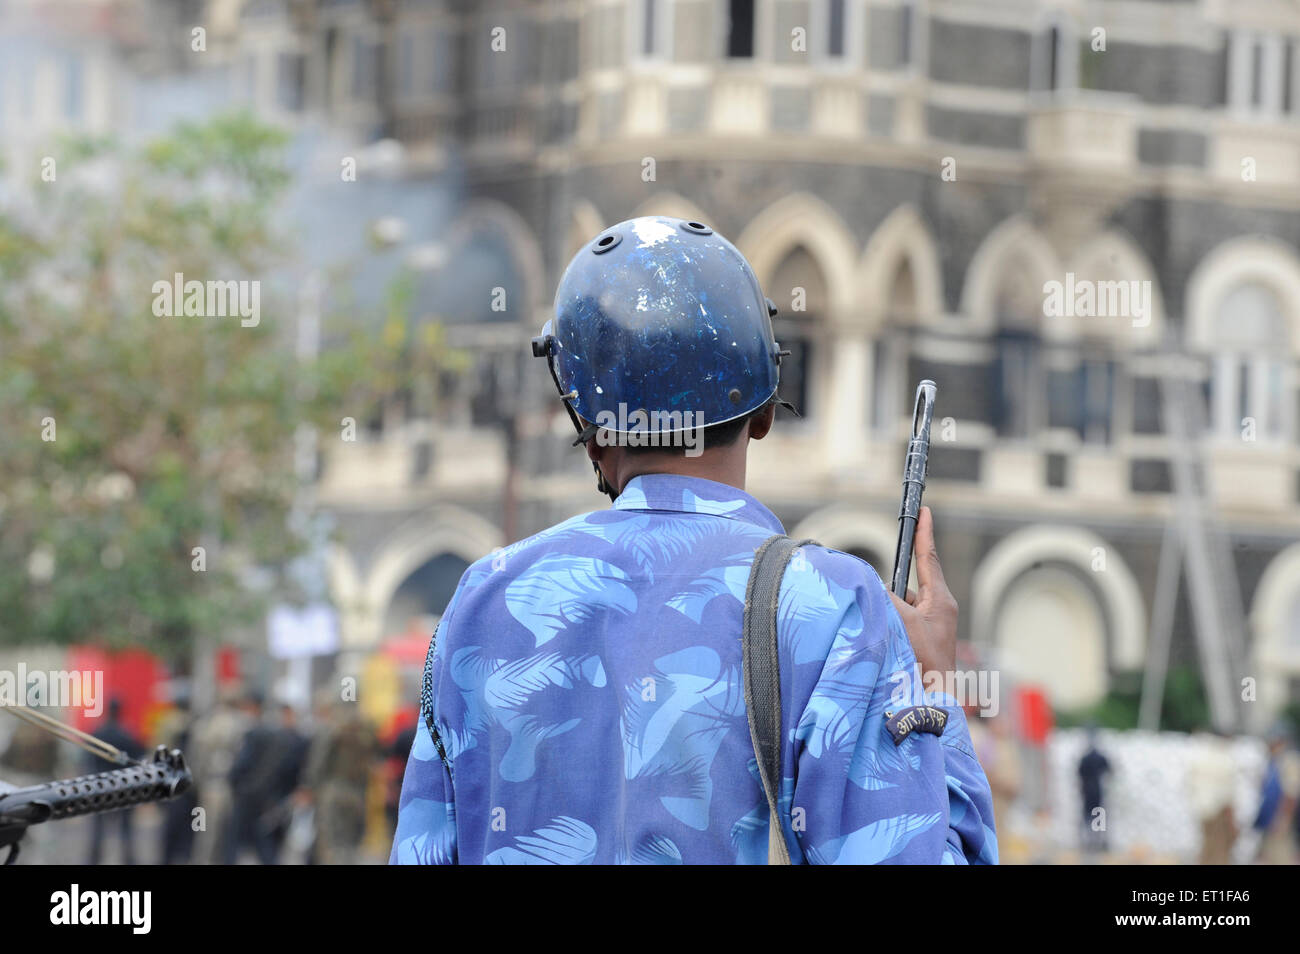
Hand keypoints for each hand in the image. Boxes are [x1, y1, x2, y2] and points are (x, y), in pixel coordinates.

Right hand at [887, 506, 958, 688]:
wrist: (931, 703)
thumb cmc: (923, 662)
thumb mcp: (901, 623)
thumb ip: (885, 599)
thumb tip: (872, 587)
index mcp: (941, 601)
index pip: (929, 559)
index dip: (924, 533)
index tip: (924, 511)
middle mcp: (939, 611)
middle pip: (909, 587)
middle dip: (891, 592)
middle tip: (884, 608)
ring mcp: (932, 629)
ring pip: (902, 608)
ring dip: (888, 615)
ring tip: (886, 638)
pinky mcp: (923, 643)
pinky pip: (900, 625)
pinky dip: (889, 629)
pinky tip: (884, 646)